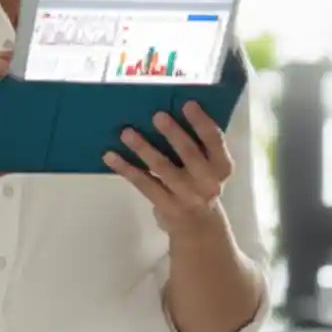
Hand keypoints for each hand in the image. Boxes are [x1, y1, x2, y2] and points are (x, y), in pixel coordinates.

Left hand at [103, 101, 232, 237]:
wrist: (198, 227)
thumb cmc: (199, 184)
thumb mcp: (209, 168)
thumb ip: (197, 146)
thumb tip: (166, 112)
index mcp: (222, 166)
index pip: (215, 141)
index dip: (202, 122)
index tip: (188, 104)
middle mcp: (208, 182)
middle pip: (189, 153)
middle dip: (173, 133)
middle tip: (157, 115)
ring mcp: (186, 196)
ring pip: (162, 167)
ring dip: (143, 148)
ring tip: (126, 133)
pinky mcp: (166, 205)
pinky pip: (143, 182)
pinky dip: (125, 168)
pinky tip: (110, 156)